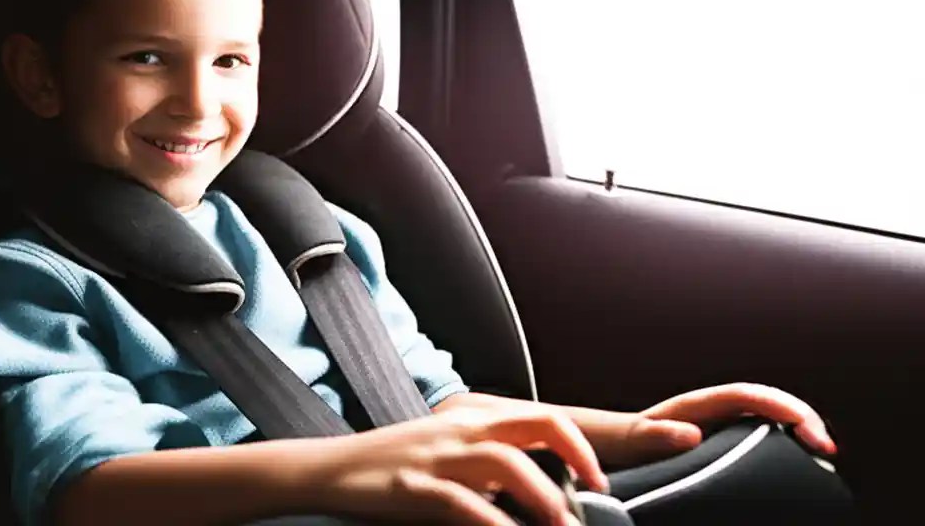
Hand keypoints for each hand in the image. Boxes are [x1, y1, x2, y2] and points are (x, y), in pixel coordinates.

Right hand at [310, 406, 608, 525]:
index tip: (601, 478)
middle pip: (537, 423)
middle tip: (597, 491)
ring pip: (506, 462)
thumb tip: (541, 488)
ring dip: (542, 495)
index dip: (582, 443)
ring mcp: (439, 456)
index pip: (543, 417)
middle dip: (578, 454)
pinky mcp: (415, 486)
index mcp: (475, 419)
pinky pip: (463, 503)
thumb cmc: (397, 466)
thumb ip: (493, 462)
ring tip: (561, 524)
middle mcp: (463, 429)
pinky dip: (493, 522)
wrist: (332, 468)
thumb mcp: (449, 452)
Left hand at [642, 383, 836, 454]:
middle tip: (827, 450)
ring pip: (773, 418)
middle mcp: (718, 408)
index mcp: (700, 404)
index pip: (748, 395)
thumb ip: (659, 435)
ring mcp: (726, 422)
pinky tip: (803, 464)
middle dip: (803, 418)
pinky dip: (788, 445)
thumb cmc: (630, 442)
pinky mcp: (729, 439)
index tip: (805, 427)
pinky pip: (766, 436)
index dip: (779, 405)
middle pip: (770, 403)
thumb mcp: (638, 439)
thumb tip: (692, 435)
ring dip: (800, 432)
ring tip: (825, 457)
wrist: (622, 446)